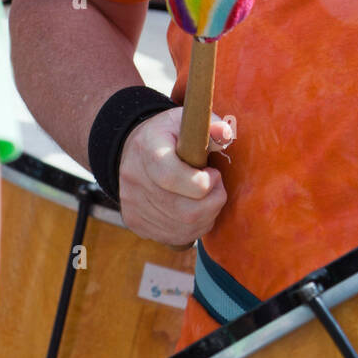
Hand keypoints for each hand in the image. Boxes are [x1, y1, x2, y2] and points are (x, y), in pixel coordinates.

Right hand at [117, 106, 233, 246]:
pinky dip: (193, 228)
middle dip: (212, 202)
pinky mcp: (135, 222)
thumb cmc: (168, 133)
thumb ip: (211, 126)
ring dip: (206, 216)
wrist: (134, 149)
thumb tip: (224, 134)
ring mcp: (133, 204)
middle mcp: (135, 180)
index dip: (203, 182)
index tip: (213, 173)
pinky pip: (173, 237)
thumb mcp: (187, 120)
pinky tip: (196, 210)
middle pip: (183, 210)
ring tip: (208, 197)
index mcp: (148, 149)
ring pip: (182, 228)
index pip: (172, 177)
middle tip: (216, 186)